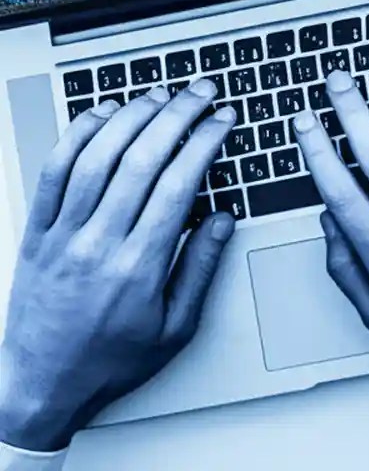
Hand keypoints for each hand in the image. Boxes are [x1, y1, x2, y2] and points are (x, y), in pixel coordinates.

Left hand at [0, 81, 237, 450]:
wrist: (41, 384)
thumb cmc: (109, 361)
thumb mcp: (175, 328)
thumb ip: (201, 269)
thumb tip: (223, 222)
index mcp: (138, 266)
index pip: (179, 183)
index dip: (204, 142)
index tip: (222, 121)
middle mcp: (98, 243)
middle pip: (142, 159)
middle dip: (177, 115)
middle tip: (199, 93)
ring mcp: (62, 234)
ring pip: (97, 156)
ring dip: (131, 117)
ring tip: (157, 96)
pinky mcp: (35, 232)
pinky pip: (53, 172)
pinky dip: (76, 137)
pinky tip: (100, 117)